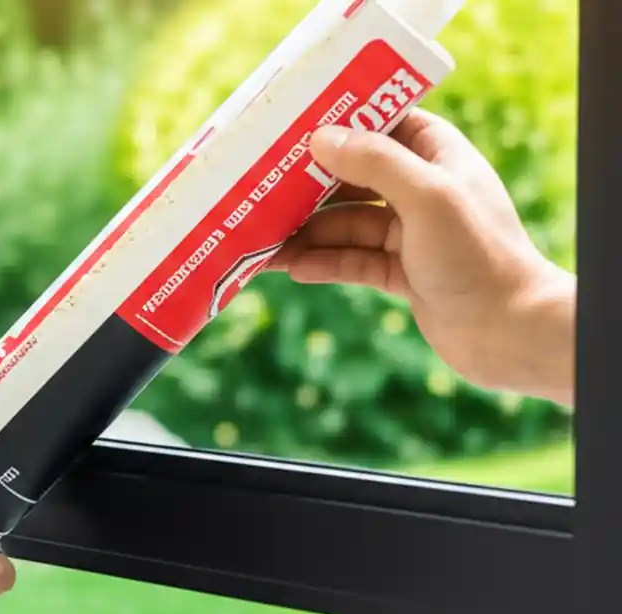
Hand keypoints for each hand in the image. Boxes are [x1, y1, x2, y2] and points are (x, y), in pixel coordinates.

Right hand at [271, 109, 574, 405]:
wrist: (509, 332)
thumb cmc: (478, 254)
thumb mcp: (426, 196)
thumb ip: (374, 163)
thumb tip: (319, 138)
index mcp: (439, 157)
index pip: (386, 125)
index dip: (344, 122)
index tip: (297, 124)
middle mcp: (424, 191)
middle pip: (355, 177)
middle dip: (311, 186)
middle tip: (264, 187)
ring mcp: (411, 234)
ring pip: (347, 224)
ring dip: (308, 232)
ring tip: (266, 240)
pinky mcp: (401, 274)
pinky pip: (352, 261)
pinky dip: (324, 263)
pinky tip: (292, 269)